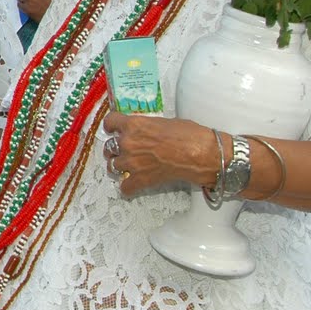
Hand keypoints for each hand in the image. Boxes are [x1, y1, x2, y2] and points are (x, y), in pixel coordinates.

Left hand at [100, 110, 220, 195]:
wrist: (202, 155)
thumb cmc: (190, 135)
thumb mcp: (164, 121)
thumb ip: (147, 126)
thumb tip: (144, 131)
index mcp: (134, 125)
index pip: (110, 122)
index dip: (111, 126)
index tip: (113, 129)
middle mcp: (128, 142)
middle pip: (109, 147)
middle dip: (115, 149)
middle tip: (123, 151)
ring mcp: (132, 162)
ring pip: (112, 166)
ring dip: (119, 167)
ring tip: (127, 167)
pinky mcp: (141, 180)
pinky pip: (124, 187)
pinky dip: (128, 187)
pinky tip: (133, 185)